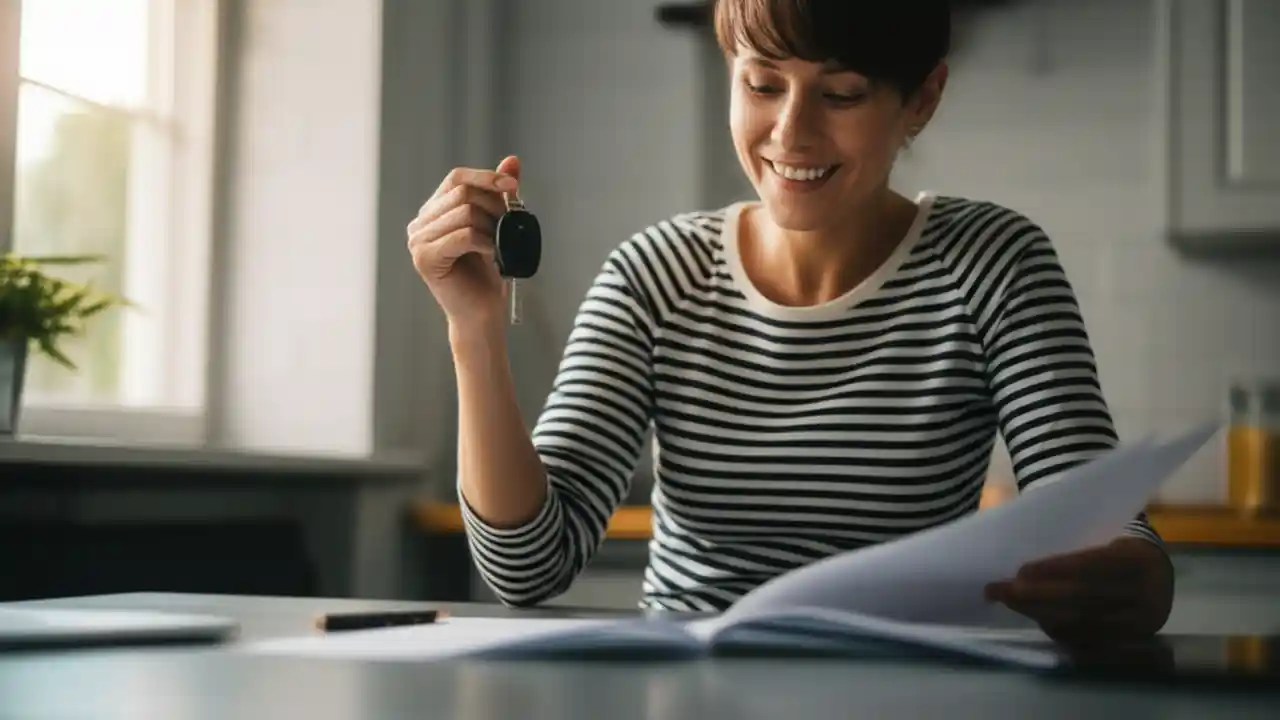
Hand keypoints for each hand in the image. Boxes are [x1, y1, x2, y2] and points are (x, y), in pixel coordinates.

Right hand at [406, 156, 520, 328]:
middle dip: (494, 205)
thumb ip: (500, 193)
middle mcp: (419, 224)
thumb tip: (513, 160)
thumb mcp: (499, 225)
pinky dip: (486, 241)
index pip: (456, 178)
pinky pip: (463, 235)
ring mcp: (417, 241)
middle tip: (510, 225)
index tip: (513, 186)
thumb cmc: (489, 273)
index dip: (486, 177)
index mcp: (433, 212)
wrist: (484, 313)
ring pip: (464, 212)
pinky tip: (494, 254)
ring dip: (492, 226)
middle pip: (461, 192)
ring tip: (501, 244)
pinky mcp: (425, 259)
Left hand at [985, 537, 1173, 645]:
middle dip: (1036, 595)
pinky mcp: (1132, 643)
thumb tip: (1011, 519)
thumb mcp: (1103, 530)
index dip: (1056, 569)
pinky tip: (1034, 617)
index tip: (1020, 571)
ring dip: (1038, 613)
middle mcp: (1149, 593)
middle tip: (998, 590)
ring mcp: (1143, 623)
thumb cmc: (1117, 545)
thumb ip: (1069, 529)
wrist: (1158, 576)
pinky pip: (1088, 641)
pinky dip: (1057, 630)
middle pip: (1084, 597)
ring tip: (1008, 601)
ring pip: (1082, 622)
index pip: (1094, 565)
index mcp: (1141, 558)